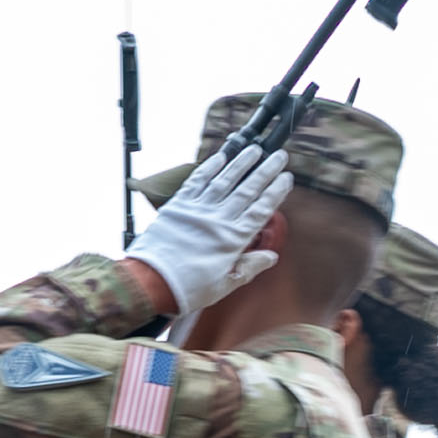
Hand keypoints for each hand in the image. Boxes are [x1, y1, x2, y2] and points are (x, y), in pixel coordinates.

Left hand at [126, 130, 288, 319]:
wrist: (151, 282)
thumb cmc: (188, 288)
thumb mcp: (226, 284)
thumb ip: (250, 267)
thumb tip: (271, 256)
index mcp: (232, 240)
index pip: (260, 209)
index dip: (275, 192)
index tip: (287, 178)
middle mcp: (218, 219)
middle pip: (247, 190)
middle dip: (265, 170)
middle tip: (279, 155)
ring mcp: (198, 210)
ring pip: (224, 180)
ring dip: (241, 163)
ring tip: (254, 150)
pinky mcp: (179, 205)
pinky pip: (197, 181)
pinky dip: (209, 167)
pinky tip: (220, 157)